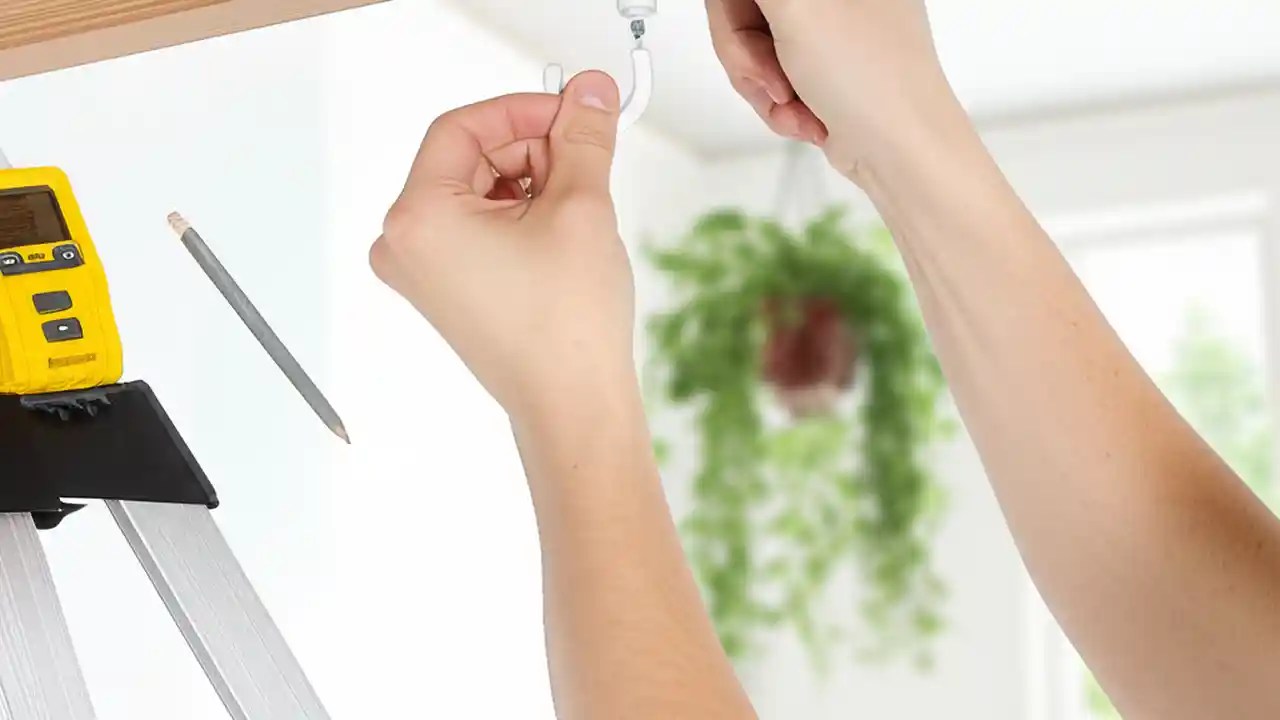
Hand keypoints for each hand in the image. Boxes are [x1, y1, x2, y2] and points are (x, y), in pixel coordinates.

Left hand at [370, 72, 637, 424]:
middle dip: (532, 151)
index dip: (523, 111)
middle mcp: (406, 244)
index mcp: (418, 218)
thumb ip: (582, 137)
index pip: (463, 127)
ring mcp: (424, 271)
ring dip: (532, 183)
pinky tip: (561, 233)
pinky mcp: (447, 289)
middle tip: (586, 157)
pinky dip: (520, 216)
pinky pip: (478, 227)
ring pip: (479, 192)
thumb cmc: (566, 328)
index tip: (571, 113)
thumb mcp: (580, 207)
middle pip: (469, 158)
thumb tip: (591, 93)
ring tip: (580, 208)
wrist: (572, 407)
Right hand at [706, 0, 958, 179]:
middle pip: (748, 8)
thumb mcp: (796, 6)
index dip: (734, 10)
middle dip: (748, 54)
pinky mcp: (827, 65)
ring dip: (764, 85)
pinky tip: (806, 119)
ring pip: (756, 46)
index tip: (742, 37)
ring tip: (792, 109)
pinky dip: (781, 103)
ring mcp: (833, 27)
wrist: (903, 151)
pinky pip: (776, 74)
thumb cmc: (863, 77)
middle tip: (769, 85)